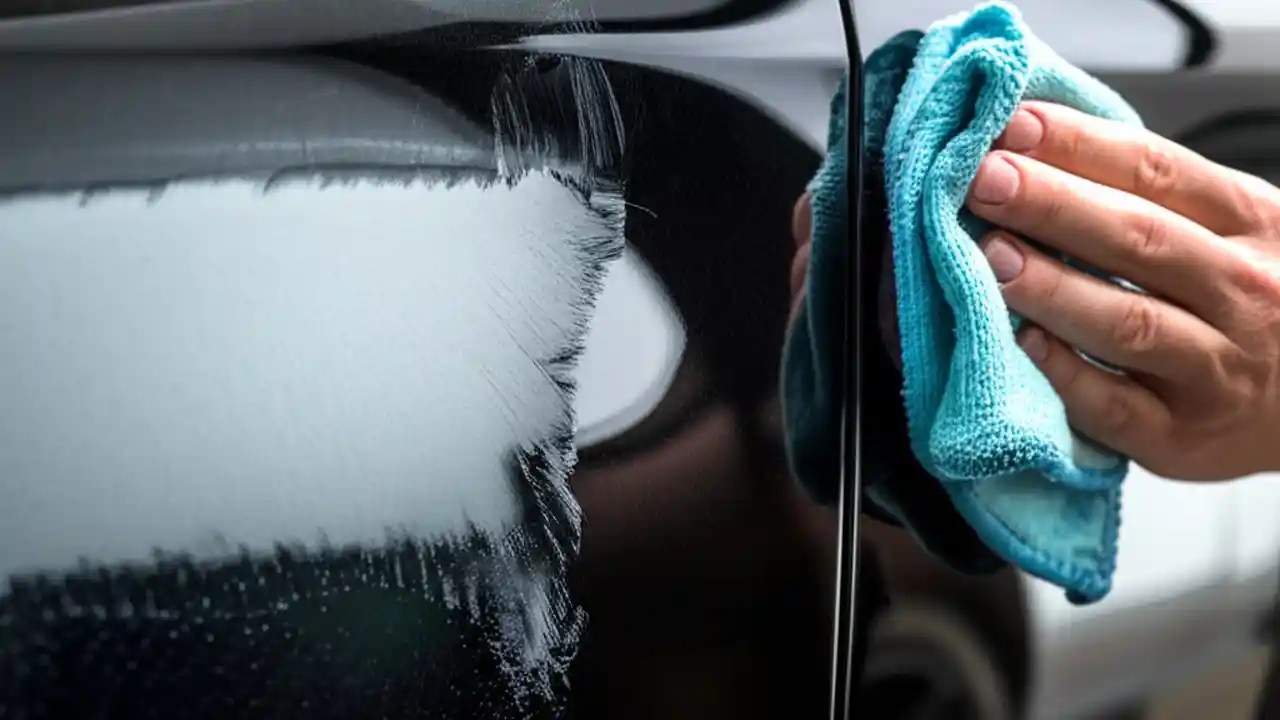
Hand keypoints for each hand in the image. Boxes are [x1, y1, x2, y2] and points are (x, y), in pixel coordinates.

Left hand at [968, 102, 1279, 480]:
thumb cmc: (1252, 304)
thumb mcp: (1233, 232)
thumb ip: (1152, 194)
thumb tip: (1032, 144)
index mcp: (1253, 224)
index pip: (1158, 170)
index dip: (1081, 144)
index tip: (1013, 122)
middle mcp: (1243, 292)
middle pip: (1140, 238)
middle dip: (1054, 203)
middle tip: (984, 180)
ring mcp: (1216, 369)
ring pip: (1128, 322)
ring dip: (1053, 286)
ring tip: (989, 255)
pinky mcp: (1179, 437)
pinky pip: (1113, 405)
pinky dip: (1064, 373)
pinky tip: (1020, 342)